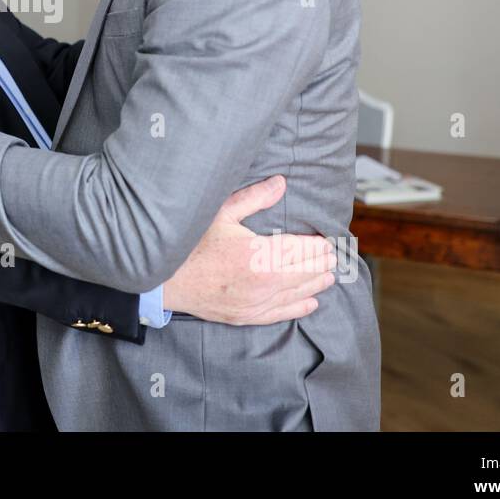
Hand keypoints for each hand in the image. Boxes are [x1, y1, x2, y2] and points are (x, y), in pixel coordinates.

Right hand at [162, 175, 336, 324]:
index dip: (319, 243)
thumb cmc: (192, 244)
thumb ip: (254, 198)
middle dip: (322, 261)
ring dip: (317, 282)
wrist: (166, 281)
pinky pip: (283, 313)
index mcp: (259, 253)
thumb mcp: (221, 214)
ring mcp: (257, 302)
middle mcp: (264, 281)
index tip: (328, 238)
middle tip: (333, 253)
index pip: (302, 248)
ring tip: (329, 273)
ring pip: (300, 292)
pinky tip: (312, 302)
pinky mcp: (248, 316)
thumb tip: (281, 183)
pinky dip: (300, 307)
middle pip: (307, 270)